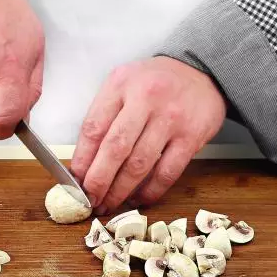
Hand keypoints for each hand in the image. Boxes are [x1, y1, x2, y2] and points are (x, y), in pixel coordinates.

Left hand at [71, 56, 225, 214]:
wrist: (201, 73)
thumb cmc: (154, 83)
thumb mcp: (123, 84)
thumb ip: (104, 115)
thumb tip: (84, 161)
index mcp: (121, 85)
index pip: (94, 127)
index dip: (82, 159)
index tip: (75, 180)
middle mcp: (145, 99)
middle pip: (115, 148)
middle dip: (98, 180)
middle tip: (89, 200)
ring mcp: (171, 119)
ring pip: (139, 164)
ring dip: (121, 190)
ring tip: (109, 204)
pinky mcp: (191, 137)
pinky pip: (167, 172)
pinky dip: (151, 191)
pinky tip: (139, 199)